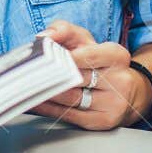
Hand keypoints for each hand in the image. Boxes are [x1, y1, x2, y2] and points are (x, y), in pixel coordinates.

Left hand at [29, 20, 148, 130]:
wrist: (125, 92)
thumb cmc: (97, 61)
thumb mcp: (84, 40)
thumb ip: (63, 30)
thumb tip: (45, 36)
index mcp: (116, 56)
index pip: (89, 55)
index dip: (67, 57)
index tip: (47, 57)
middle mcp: (120, 80)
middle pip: (77, 77)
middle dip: (49, 75)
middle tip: (27, 73)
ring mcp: (114, 103)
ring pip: (71, 98)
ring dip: (45, 93)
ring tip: (26, 87)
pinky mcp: (104, 121)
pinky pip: (70, 115)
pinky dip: (48, 108)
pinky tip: (35, 102)